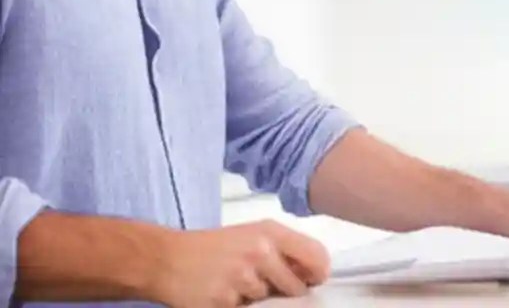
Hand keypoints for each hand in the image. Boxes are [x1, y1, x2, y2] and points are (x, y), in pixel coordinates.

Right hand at [146, 219, 329, 307]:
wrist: (165, 259)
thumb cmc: (213, 247)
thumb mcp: (252, 235)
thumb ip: (284, 249)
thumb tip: (314, 273)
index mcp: (270, 232)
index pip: (315, 256)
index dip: (318, 273)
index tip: (313, 280)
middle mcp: (260, 252)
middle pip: (297, 286)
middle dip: (286, 291)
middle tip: (263, 283)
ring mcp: (243, 277)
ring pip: (270, 301)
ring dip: (258, 299)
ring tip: (235, 284)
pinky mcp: (225, 301)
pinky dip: (238, 306)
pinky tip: (224, 294)